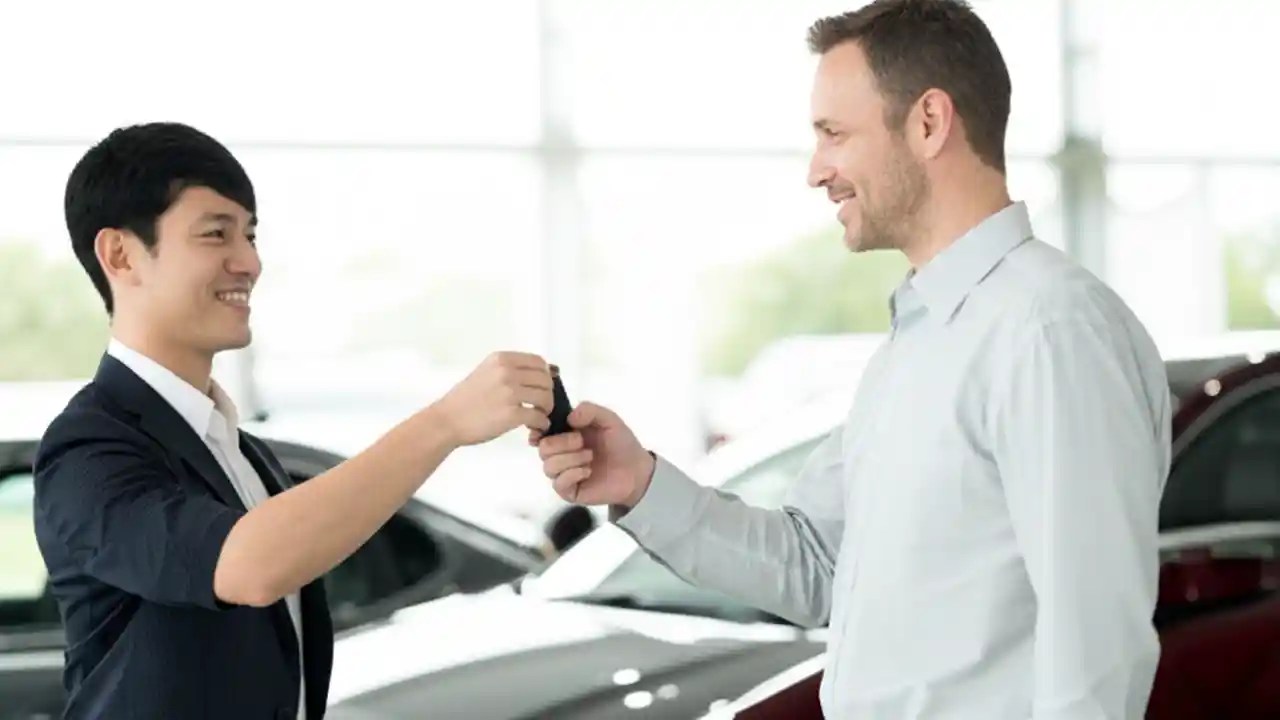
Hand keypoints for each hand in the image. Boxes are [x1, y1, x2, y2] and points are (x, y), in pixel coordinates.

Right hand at [432, 352, 553, 446]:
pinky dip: (541, 423)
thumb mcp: (486, 372)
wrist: (446, 420)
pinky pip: (539, 417)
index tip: (543, 386)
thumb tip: (542, 373)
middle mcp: (506, 372)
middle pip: (545, 380)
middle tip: (542, 405)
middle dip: (548, 394)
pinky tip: (535, 426)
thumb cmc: (465, 400)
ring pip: (545, 398)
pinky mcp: (511, 414)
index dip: (546, 375)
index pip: (538, 362)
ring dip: (546, 409)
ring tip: (538, 416)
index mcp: (501, 360)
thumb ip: (510, 370)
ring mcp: (509, 393)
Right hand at [530, 402, 655, 506]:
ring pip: (549, 466)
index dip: (537, 431)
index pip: (539, 433)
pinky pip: (558, 483)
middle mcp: (560, 454)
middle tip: (582, 442)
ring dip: (571, 459)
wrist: (637, 470)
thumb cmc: (621, 443)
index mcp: (565, 434)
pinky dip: (573, 474)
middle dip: (562, 443)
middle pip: (543, 449)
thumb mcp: (608, 419)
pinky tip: (588, 471)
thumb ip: (589, 410)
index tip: (546, 428)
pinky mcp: (569, 491)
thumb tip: (569, 417)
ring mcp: (563, 473)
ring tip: (590, 457)